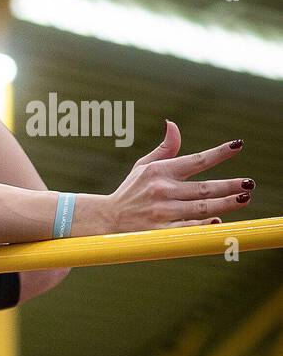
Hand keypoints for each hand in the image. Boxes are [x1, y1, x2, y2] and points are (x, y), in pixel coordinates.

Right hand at [100, 120, 253, 232]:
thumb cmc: (130, 191)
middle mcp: (162, 190)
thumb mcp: (143, 166)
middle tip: (249, 184)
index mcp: (159, 171)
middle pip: (204, 188)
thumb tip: (173, 124)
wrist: (107, 219)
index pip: (195, 160)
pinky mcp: (161, 231)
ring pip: (201, 208)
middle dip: (229, 185)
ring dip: (225, 204)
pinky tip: (218, 221)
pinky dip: (204, 225)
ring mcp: (162, 212)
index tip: (238, 145)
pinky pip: (189, 228)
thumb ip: (165, 148)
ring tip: (244, 199)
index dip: (219, 153)